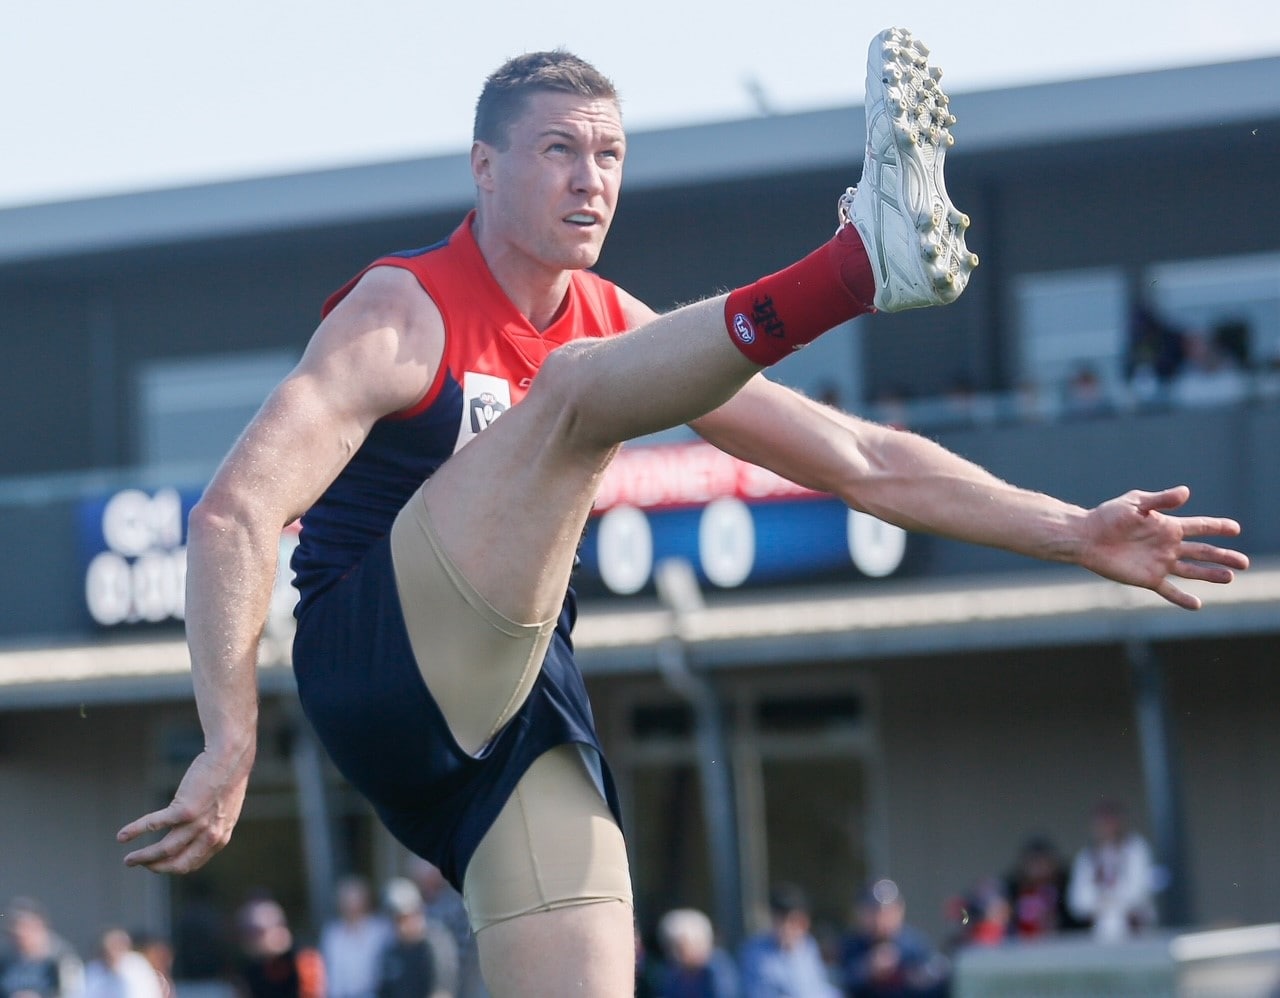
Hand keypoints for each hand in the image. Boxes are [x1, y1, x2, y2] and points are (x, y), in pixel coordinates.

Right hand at [117, 745, 252, 872]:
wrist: (231, 757)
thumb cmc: (226, 779)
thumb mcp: (224, 811)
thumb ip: (212, 825)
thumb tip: (195, 833)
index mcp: (219, 838)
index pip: (190, 864)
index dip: (170, 867)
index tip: (156, 864)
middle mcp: (210, 836)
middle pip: (177, 865)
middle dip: (154, 868)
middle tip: (138, 864)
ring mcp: (197, 824)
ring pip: (164, 851)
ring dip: (143, 858)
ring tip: (128, 860)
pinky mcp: (185, 810)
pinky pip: (154, 825)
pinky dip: (135, 831)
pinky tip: (122, 836)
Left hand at [1079, 486, 1246, 609]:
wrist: (1086, 537)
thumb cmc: (1108, 516)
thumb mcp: (1135, 503)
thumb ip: (1161, 500)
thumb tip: (1186, 492)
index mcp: (1167, 526)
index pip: (1200, 526)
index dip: (1218, 527)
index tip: (1235, 528)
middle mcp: (1167, 545)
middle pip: (1202, 551)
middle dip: (1224, 556)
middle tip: (1245, 563)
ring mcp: (1159, 563)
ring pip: (1192, 571)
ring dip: (1211, 575)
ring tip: (1230, 578)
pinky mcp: (1147, 578)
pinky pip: (1169, 590)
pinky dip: (1183, 598)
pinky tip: (1197, 604)